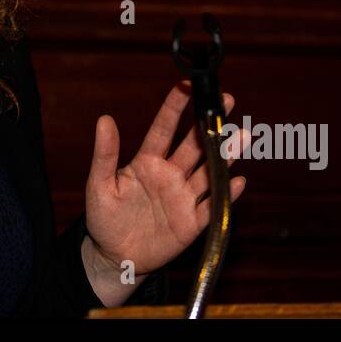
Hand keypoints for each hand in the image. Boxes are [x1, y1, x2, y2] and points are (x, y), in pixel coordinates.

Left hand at [82, 84, 247, 291]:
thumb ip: (105, 154)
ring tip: (242, 136)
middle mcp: (170, 175)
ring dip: (225, 154)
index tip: (186, 85)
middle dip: (210, 123)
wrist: (115, 257)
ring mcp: (183, 197)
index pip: (164, 129)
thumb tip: (104, 119)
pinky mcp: (192, 222)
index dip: (175, 107)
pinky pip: (212, 206)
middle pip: (194, 145)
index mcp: (147, 162)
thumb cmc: (104, 218)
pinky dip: (226, 195)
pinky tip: (237, 181)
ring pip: (209, 171)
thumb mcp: (98, 185)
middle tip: (226, 100)